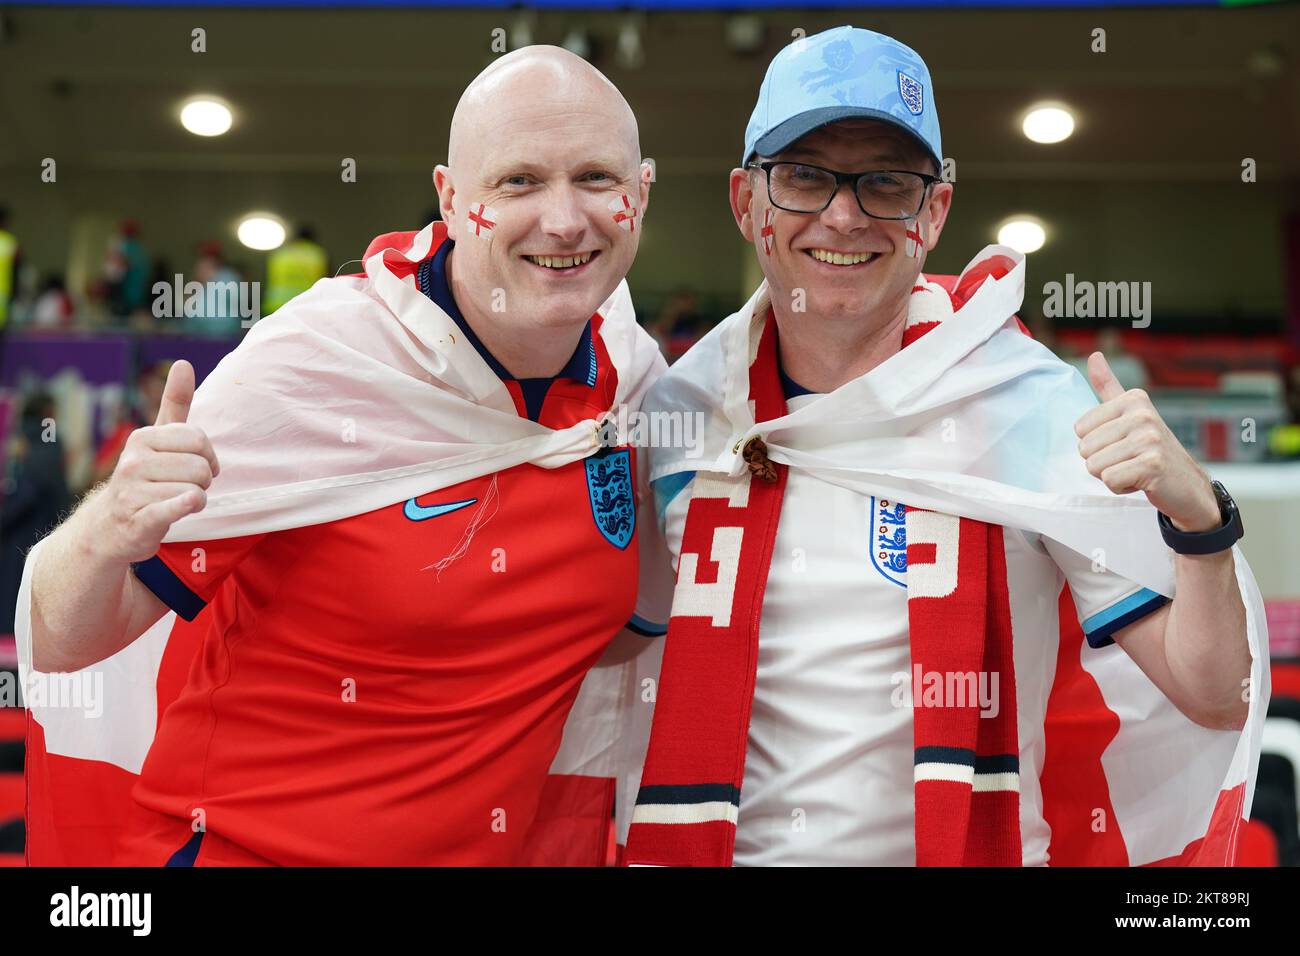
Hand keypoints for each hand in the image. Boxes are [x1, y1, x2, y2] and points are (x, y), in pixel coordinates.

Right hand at [88, 360, 220, 561]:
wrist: (110, 526)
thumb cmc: (144, 479)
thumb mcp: (157, 440)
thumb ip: (174, 404)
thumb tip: (184, 363)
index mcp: (142, 437)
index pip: (199, 440)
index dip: (207, 458)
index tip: (193, 467)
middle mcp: (133, 460)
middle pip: (201, 467)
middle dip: (202, 482)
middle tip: (181, 488)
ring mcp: (133, 490)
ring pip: (196, 490)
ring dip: (195, 501)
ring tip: (173, 502)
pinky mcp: (139, 518)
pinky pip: (176, 506)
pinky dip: (187, 505)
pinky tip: (187, 504)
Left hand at [1073, 352, 1220, 531]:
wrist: (1187, 486)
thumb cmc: (1152, 450)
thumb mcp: (1132, 414)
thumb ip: (1109, 387)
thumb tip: (1093, 355)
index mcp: (1133, 399)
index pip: (1079, 429)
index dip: (1096, 444)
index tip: (1123, 444)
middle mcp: (1142, 415)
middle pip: (1085, 448)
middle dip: (1103, 462)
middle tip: (1130, 460)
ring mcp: (1149, 439)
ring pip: (1094, 466)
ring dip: (1112, 475)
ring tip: (1135, 470)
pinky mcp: (1152, 465)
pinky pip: (1109, 480)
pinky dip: (1121, 488)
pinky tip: (1141, 482)